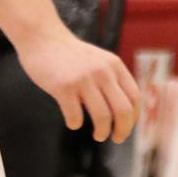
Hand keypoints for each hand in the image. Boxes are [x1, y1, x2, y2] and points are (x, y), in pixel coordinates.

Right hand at [15, 31, 141, 141]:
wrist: (42, 38)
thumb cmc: (70, 55)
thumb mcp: (99, 60)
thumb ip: (112, 79)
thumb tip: (124, 112)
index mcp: (115, 65)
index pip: (135, 97)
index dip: (133, 117)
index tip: (126, 127)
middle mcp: (102, 72)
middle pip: (123, 110)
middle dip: (122, 130)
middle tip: (116, 138)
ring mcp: (83, 79)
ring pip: (103, 117)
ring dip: (102, 132)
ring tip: (98, 135)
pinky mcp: (63, 87)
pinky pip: (75, 116)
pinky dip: (75, 124)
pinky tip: (73, 122)